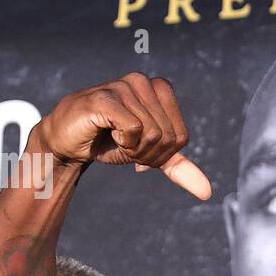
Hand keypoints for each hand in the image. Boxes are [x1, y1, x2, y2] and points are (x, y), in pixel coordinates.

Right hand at [33, 72, 210, 199]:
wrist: (67, 142)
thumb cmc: (108, 142)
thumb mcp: (149, 155)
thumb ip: (177, 167)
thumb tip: (207, 192)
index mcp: (159, 90)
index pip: (181, 136)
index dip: (162, 154)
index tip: (140, 150)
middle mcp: (143, 82)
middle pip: (168, 136)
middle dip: (148, 154)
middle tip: (125, 148)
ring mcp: (124, 86)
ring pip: (152, 134)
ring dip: (133, 150)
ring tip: (115, 140)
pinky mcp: (105, 98)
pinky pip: (134, 129)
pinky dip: (123, 143)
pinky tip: (106, 134)